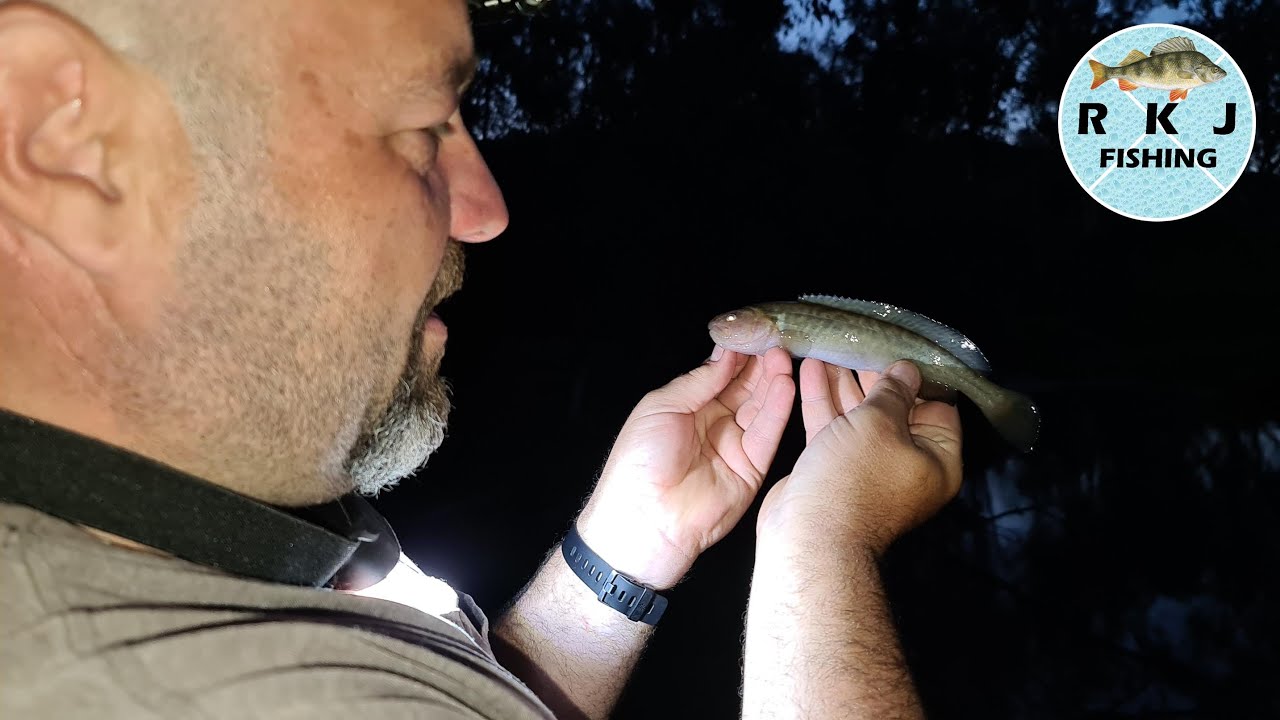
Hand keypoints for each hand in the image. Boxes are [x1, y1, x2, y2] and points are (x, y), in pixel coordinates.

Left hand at [575, 347, 794, 588]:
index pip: (720, 375)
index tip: (754, 331)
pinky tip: (785, 384)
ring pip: (760, 408)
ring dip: (772, 381)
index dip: (737, 354)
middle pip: (744, 389)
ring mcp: (733, 448)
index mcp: (687, 409)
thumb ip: (698, 381)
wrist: (643, 519)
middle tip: (776, 339)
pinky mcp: (751, 470)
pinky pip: (767, 436)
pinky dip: (778, 410)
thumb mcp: (661, 407)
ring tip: (784, 355)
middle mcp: (713, 425)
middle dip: (760, 364)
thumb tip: (725, 354)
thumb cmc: (639, 461)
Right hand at [758, 359, 962, 555]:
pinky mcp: (833, 469)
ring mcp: (867, 467)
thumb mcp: (880, 424)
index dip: (919, 376)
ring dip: (843, 383)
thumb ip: (893, 391)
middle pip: (894, 409)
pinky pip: (833, 428)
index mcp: (937, 459)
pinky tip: (810, 368)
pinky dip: (823, 401)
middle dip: (874, 375)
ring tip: (830, 347)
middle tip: (859, 341)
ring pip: (858, 416)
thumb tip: (907, 370)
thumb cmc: (855, 479)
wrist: (810, 537)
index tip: (899, 346)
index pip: (937, 406)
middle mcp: (906, 463)